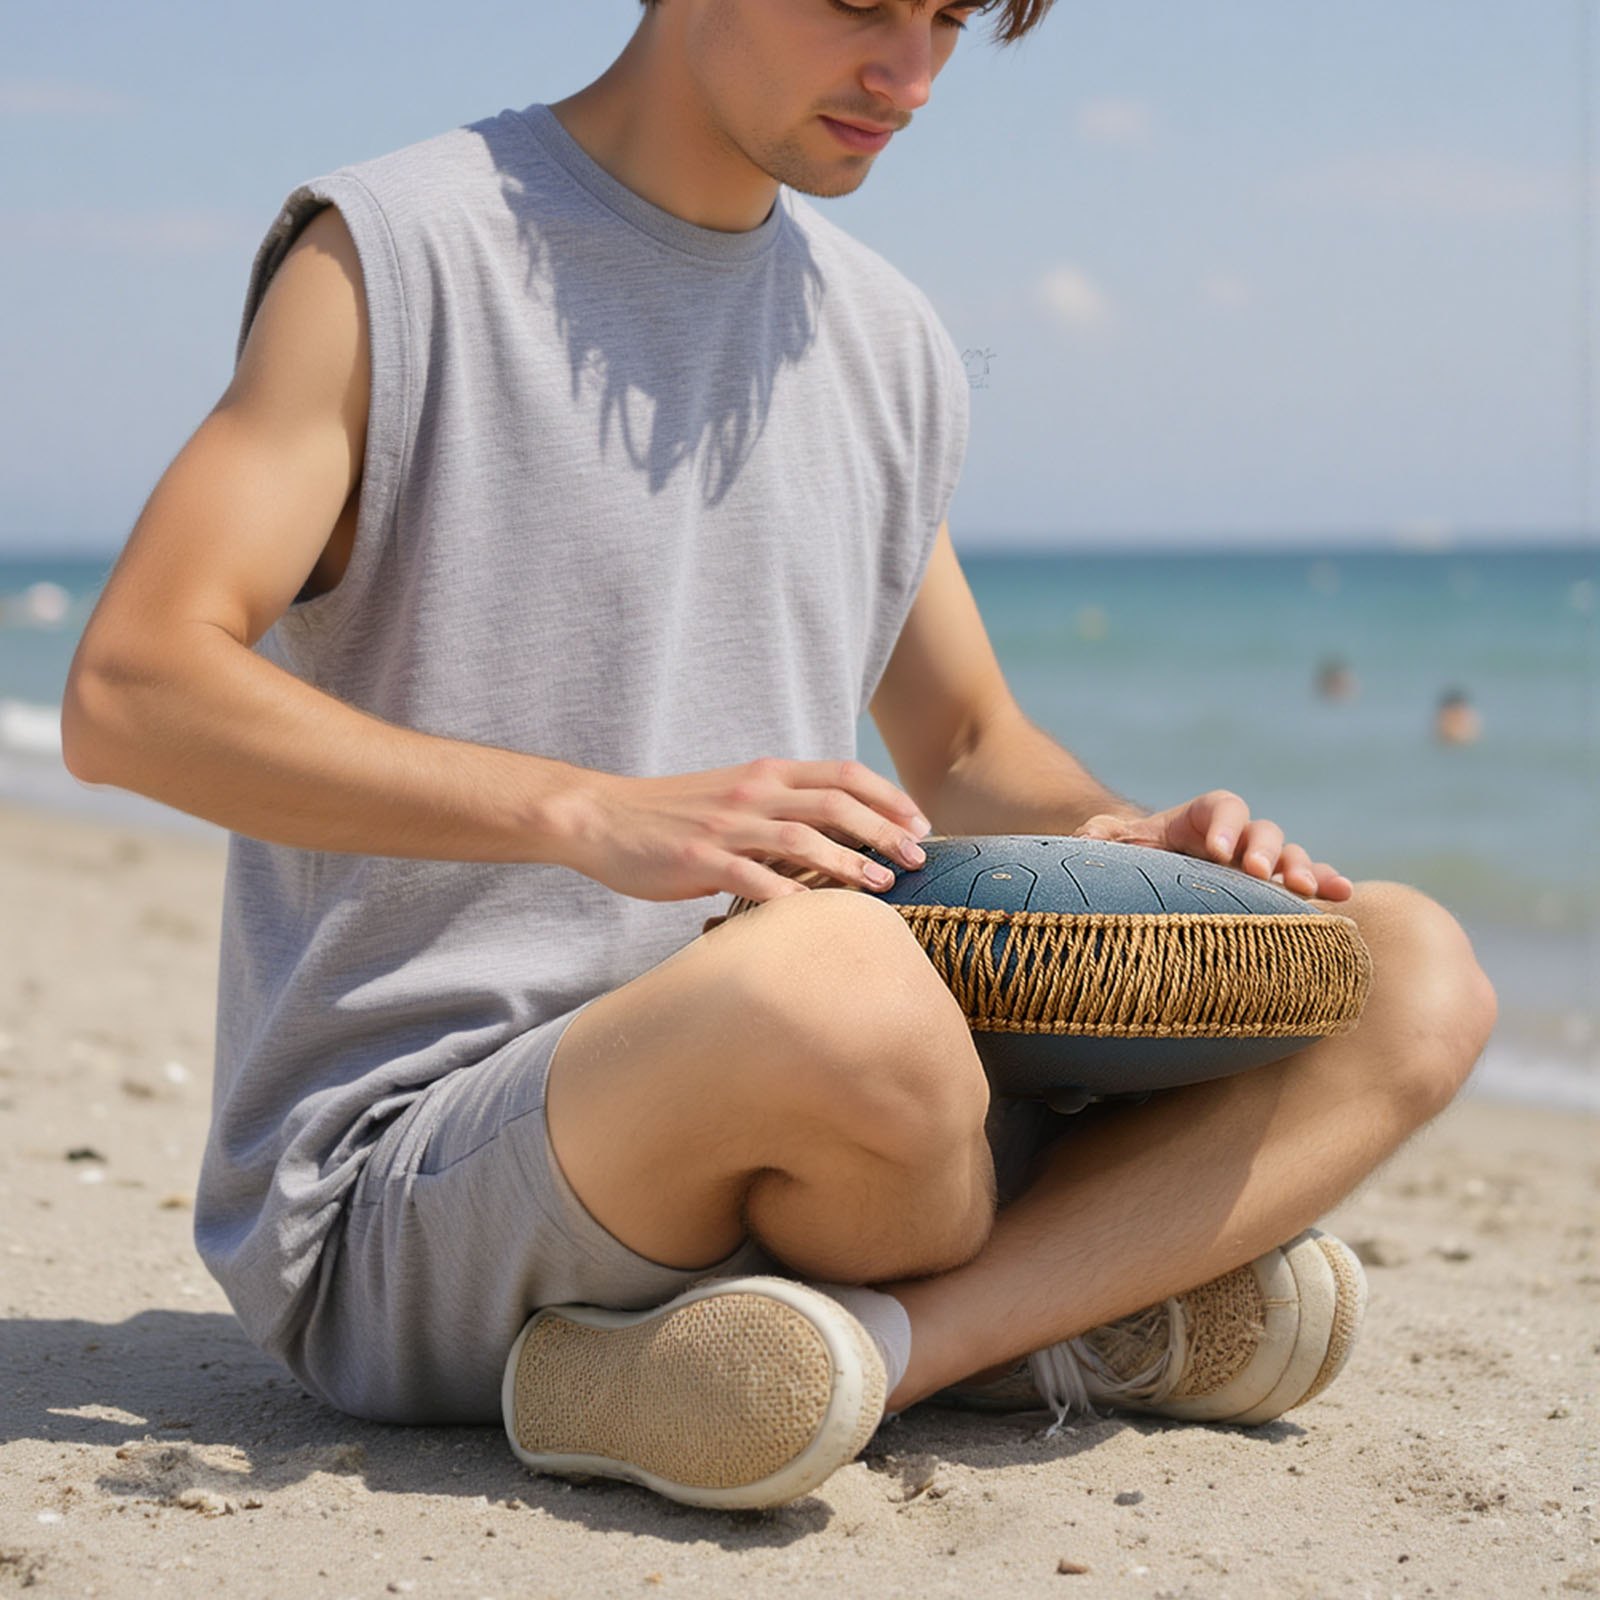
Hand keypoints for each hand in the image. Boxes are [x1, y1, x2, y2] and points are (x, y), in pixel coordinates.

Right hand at [562, 756, 932, 912]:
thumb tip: (840, 835)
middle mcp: (754, 793)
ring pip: (803, 837)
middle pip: (837, 803)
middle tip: (917, 859)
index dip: (889, 797)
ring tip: (883, 885)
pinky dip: (789, 895)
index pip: (844, 775)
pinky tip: (815, 914)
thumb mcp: (736, 798)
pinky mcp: (701, 860)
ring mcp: (728, 827)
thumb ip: (782, 809)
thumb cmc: (674, 815)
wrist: (604, 818)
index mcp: (766, 774)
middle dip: (885, 831)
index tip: (920, 824)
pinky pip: (754, 877)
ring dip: (849, 862)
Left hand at [1074, 789, 1351, 901]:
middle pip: (1261, 830)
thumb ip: (1099, 836)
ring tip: (1307, 889)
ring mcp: (1256, 861)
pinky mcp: (1270, 889)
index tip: (1216, 849)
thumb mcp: (1110, 842)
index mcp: (1199, 818)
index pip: (1219, 806)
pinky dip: (1325, 884)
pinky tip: (1341, 897)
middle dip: (1264, 849)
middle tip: (1259, 873)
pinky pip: (1305, 882)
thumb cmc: (1130, 855)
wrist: (1149, 871)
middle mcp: (1235, 835)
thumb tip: (1085, 839)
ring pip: (1289, 856)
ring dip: (1301, 869)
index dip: (1223, 822)